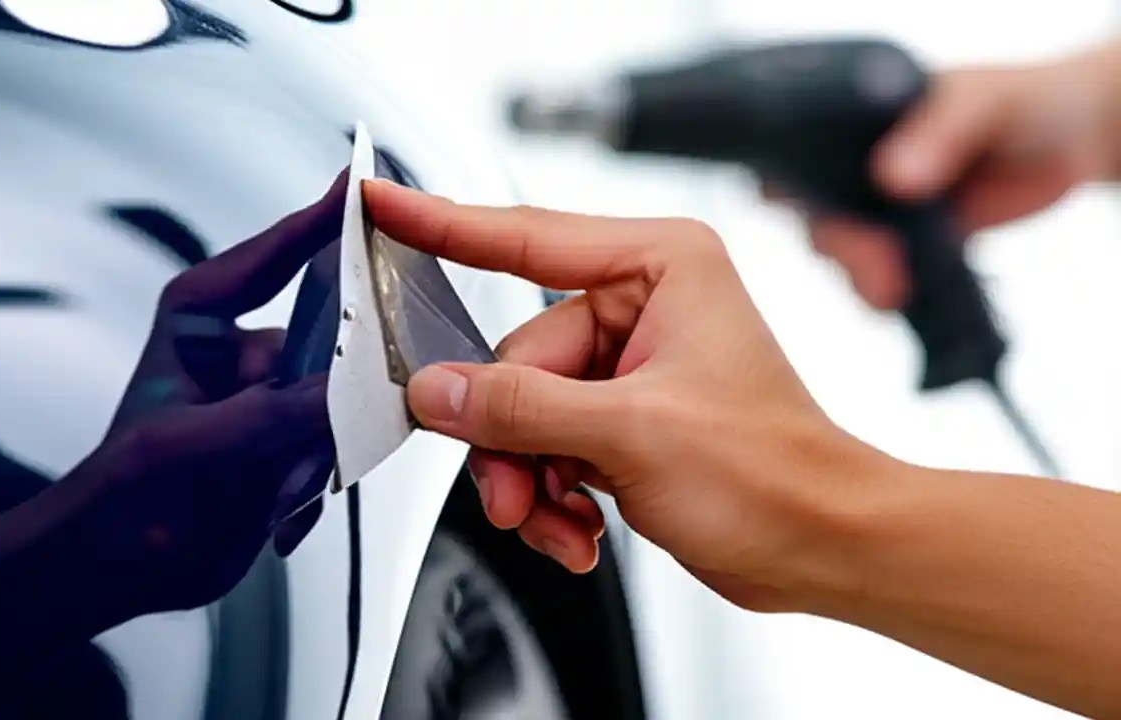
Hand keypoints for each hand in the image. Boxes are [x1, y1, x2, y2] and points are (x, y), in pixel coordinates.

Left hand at [58, 173, 344, 614]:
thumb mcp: (194, 446)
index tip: (359, 183)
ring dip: (313, 453)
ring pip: (338, 401)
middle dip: (330, 391)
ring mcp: (272, 399)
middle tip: (319, 424)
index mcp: (201, 324)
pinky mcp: (291, 443)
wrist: (118, 567)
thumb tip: (346, 395)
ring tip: (273, 487)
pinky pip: (336, 447)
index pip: (268, 259)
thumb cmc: (124, 494)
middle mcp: (244, 354)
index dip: (316, 220)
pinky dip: (313, 485)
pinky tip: (273, 512)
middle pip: (325, 336)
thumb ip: (272, 416)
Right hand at [363, 181, 885, 609]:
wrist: (821, 544)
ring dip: (529, 474)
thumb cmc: (776, 474)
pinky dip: (551, 492)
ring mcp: (631, 365)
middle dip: (510, 435)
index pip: (526, 240)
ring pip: (523, 409)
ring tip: (558, 516)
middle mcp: (643, 306)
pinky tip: (580, 524)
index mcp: (660, 268)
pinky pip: (546, 442)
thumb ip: (520, 407)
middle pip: (517, 357)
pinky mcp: (623, 416)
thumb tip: (440, 390)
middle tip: (517, 487)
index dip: (445, 226)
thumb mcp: (631, 434)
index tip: (385, 207)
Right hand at [777, 48, 1118, 309]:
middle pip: (816, 214)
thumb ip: (940, 133)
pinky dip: (888, 295)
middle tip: (879, 268)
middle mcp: (855, 167)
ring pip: (842, 255)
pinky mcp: (907, 248)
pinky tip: (907, 298)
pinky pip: (880, 278)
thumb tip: (890, 179)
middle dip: (840, 247)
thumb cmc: (1021, 103)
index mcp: (855, 121)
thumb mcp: (984, 102)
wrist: (1070, 142)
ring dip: (862, 278)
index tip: (800, 209)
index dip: (784, 183)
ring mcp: (879, 211)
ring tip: (896, 291)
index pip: (795, 152)